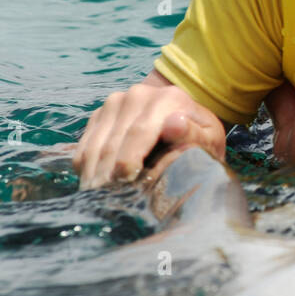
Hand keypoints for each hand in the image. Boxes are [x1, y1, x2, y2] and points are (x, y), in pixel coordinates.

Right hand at [73, 69, 226, 188]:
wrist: (181, 116)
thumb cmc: (199, 136)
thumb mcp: (208, 138)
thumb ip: (194, 134)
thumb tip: (174, 125)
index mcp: (168, 98)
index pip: (140, 132)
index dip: (128, 161)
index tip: (125, 185)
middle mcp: (138, 94)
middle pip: (114, 141)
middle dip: (109, 174)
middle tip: (107, 201)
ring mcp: (115, 101)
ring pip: (96, 144)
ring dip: (94, 173)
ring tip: (97, 198)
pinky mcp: (100, 113)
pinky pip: (86, 144)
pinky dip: (86, 166)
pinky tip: (92, 185)